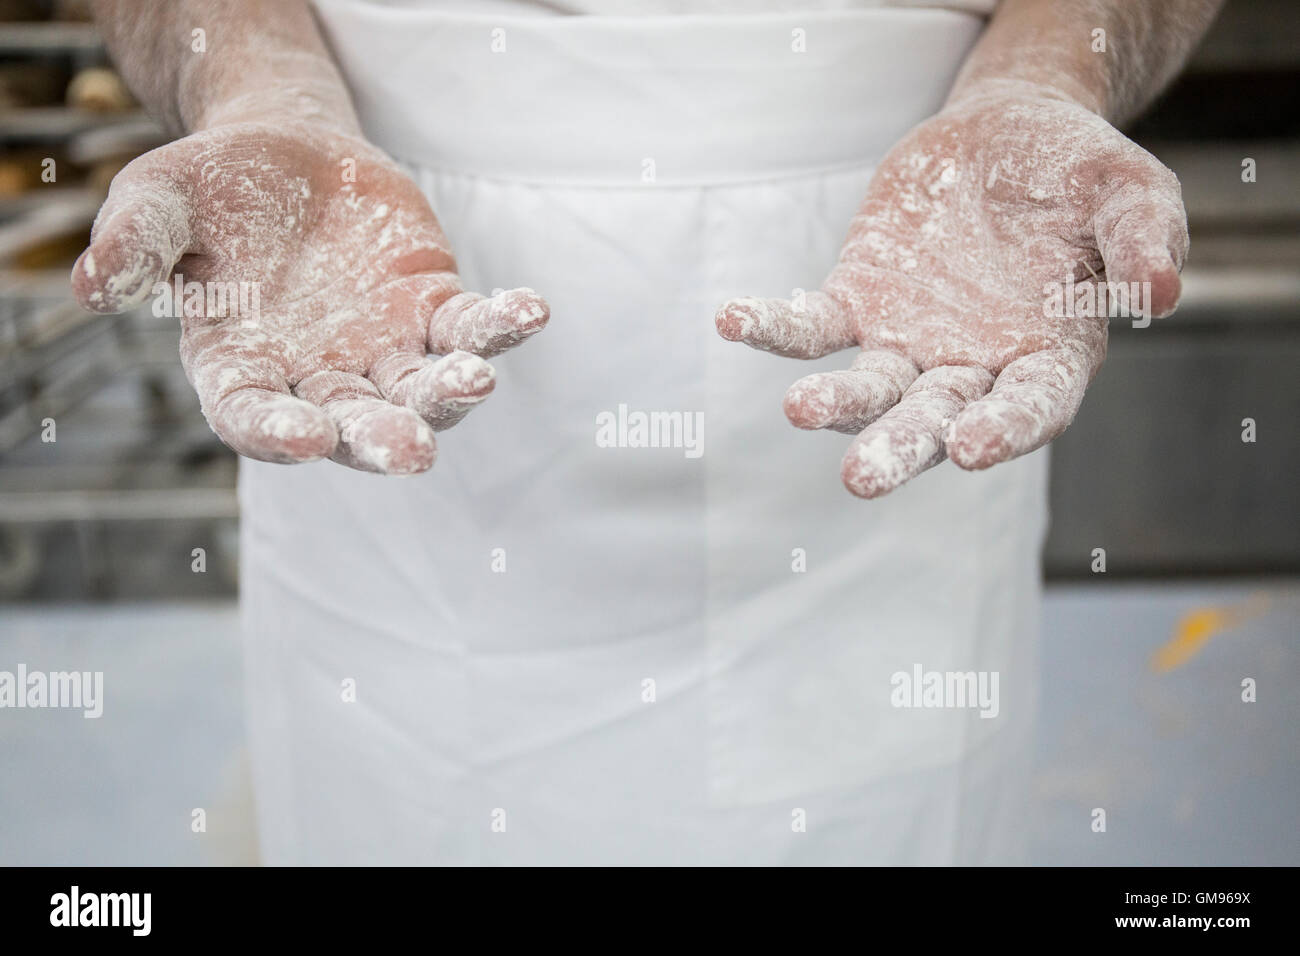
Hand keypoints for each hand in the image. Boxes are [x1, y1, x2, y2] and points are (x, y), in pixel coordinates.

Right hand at [72, 120, 548, 474]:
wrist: (286, 153)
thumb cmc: (213, 190)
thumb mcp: (159, 199)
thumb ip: (134, 242)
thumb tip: (89, 287)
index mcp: (243, 367)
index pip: (255, 417)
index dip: (277, 432)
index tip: (305, 437)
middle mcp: (319, 375)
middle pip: (353, 424)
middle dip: (382, 439)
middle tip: (412, 453)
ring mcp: (383, 348)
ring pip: (421, 388)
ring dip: (450, 391)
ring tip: (476, 379)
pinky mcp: (431, 308)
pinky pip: (470, 326)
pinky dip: (501, 325)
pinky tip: (532, 311)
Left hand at [715, 84, 1186, 497]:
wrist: (1005, 136)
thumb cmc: (1078, 177)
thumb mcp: (1132, 191)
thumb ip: (1143, 238)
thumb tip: (1159, 291)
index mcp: (1047, 358)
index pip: (1030, 409)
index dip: (1003, 430)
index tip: (967, 448)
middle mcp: (972, 367)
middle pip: (934, 420)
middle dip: (899, 449)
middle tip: (862, 479)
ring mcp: (909, 341)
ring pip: (868, 388)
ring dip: (835, 404)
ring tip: (800, 410)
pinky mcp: (858, 301)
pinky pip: (812, 325)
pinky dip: (772, 327)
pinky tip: (731, 320)